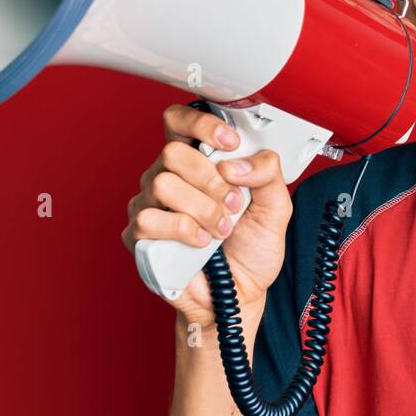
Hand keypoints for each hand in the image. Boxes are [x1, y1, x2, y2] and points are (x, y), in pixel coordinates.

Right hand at [122, 104, 292, 328]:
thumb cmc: (251, 248)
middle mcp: (169, 177)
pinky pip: (150, 219)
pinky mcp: (139, 236)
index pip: (179, 121)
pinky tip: (201, 243)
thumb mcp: (276, 206)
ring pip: (163, 184)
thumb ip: (268, 173)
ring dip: (204, 209)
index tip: (230, 143)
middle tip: (234, 204)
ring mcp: (150, 205)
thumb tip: (237, 162)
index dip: (200, 124)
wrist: (241, 294)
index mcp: (198, 162)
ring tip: (222, 229)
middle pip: (173, 153)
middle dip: (212, 180)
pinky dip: (184, 231)